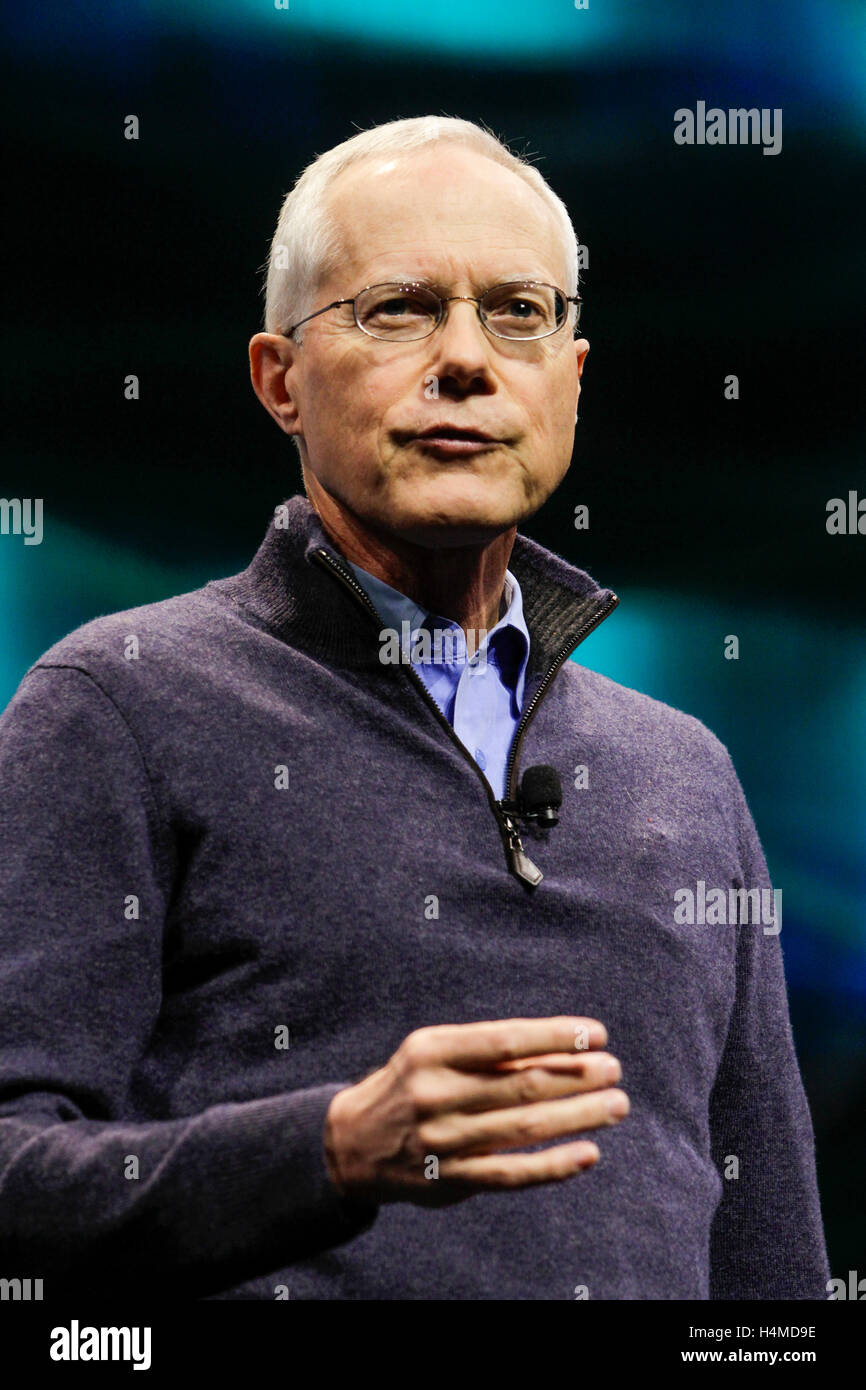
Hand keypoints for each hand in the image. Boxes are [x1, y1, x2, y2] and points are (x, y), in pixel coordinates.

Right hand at [323, 1016, 627, 1206]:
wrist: (352, 1143)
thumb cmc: (411, 1084)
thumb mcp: (434, 1052)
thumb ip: (488, 1052)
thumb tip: (563, 1049)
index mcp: (432, 1051)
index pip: (505, 1039)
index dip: (556, 1036)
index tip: (598, 1034)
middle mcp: (435, 1094)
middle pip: (522, 1084)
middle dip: (577, 1076)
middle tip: (614, 1070)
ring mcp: (442, 1141)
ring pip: (524, 1128)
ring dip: (578, 1116)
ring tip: (615, 1105)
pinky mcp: (450, 1181)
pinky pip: (512, 1174)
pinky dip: (554, 1166)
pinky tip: (588, 1154)